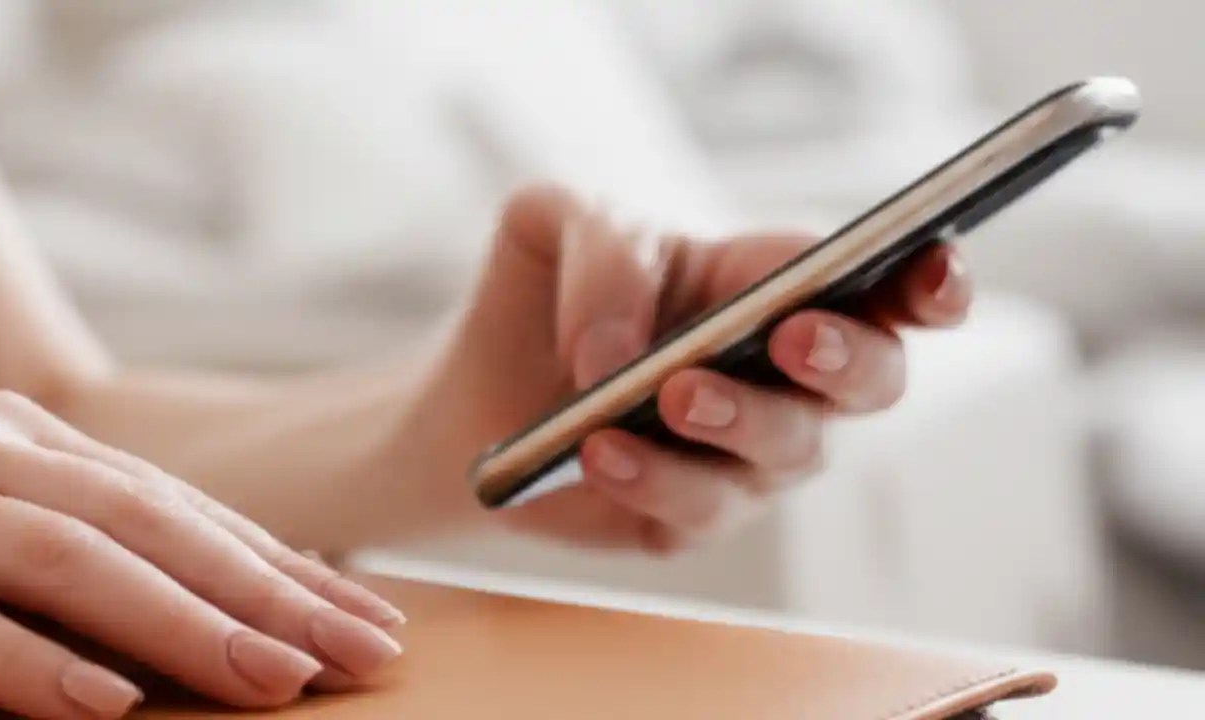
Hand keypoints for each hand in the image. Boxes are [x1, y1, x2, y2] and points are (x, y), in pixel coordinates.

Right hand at [0, 391, 404, 718]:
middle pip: (152, 524)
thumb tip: (210, 613)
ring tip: (274, 679)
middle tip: (362, 650)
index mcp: (24, 445)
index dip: (278, 563)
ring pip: (67, 558)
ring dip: (181, 622)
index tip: (364, 615)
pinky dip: (21, 663)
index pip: (181, 508)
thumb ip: (79, 547)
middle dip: (265, 592)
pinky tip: (104, 703)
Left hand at [417, 186, 971, 552]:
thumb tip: (623, 353)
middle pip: (872, 378)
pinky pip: (697, 510)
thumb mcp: (559, 222)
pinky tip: (599, 450)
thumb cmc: (547, 291)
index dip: (933, 283)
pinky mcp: (688, 518)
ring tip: (668, 394)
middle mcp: (785, 378)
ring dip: (737, 420)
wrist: (476, 387)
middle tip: (790, 339)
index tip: (932, 269)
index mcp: (779, 287)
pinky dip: (651, 478)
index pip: (887, 286)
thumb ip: (604, 249)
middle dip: (844, 358)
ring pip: (788, 452)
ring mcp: (745, 456)